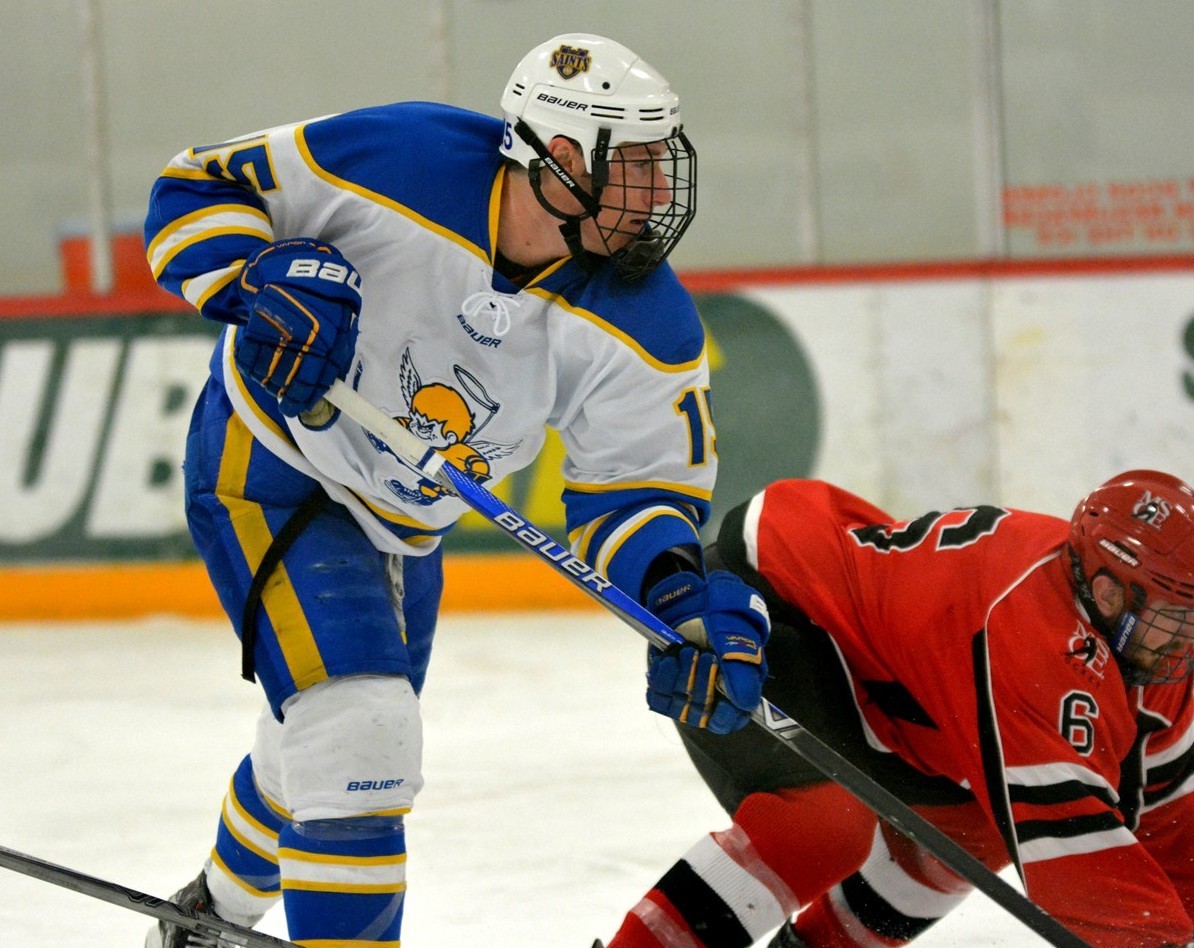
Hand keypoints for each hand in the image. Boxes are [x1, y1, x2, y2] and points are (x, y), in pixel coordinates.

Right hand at [233, 238, 360, 415]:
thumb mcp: (343, 326)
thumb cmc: (326, 300)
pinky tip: (257, 366)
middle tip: (283, 400)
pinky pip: (249, 354)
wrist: (300, 265)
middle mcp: (305, 337)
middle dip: (284, 393)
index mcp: (329, 341)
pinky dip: (251, 364)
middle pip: (289, 379)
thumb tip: (330, 388)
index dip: (303, 399)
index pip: (314, 381)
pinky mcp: (258, 319)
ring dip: (267, 381)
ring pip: (267, 369)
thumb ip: (336, 357)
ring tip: (271, 382)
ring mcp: (280, 328)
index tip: (295, 408)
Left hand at [644, 570, 769, 732]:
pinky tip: (667, 657)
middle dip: (700, 684)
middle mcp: (710, 694)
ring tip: (684, 649)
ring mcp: (685, 689)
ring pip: (677, 706)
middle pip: (700, 714)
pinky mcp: (665, 682)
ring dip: (679, 678)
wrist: (693, 598)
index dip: (724, 715)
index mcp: (736, 689)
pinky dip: (660, 678)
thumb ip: (741, 673)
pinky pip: (657, 697)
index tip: (718, 697)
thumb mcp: (737, 641)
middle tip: (702, 653)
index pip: (730, 720)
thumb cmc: (723, 617)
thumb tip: (745, 704)